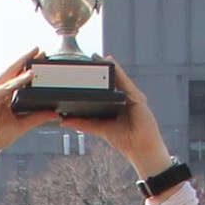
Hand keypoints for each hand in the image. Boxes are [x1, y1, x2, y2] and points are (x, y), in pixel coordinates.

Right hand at [0, 50, 60, 151]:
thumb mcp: (22, 125)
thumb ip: (37, 118)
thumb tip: (54, 114)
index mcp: (4, 96)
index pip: (17, 78)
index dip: (28, 68)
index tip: (41, 60)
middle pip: (13, 72)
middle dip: (26, 60)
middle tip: (40, 50)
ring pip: (10, 74)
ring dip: (22, 63)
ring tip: (35, 54)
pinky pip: (7, 87)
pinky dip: (18, 80)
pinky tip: (29, 74)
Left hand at [64, 62, 176, 177]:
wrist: (140, 149)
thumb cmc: (124, 140)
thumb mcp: (99, 128)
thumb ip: (83, 123)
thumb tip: (64, 120)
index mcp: (117, 103)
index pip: (107, 86)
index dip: (97, 76)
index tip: (85, 65)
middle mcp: (126, 97)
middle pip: (114, 79)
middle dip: (103, 67)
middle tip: (92, 56)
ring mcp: (133, 97)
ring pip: (120, 78)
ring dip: (111, 66)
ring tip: (99, 57)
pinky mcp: (138, 99)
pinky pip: (126, 83)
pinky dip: (119, 73)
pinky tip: (112, 64)